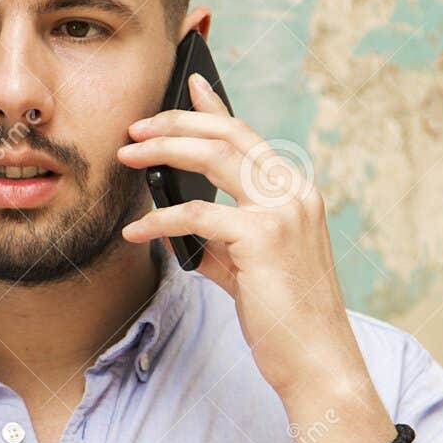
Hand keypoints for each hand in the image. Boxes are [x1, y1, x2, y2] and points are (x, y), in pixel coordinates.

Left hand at [117, 72, 372, 402]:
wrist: (316, 359)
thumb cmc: (283, 319)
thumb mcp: (246, 268)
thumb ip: (216, 238)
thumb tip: (171, 220)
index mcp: (295, 193)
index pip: (248, 136)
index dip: (214, 108)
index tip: (188, 84)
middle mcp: (293, 193)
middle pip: (226, 136)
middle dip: (174, 124)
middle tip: (133, 128)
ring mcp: (282, 211)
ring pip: (212, 158)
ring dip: (161, 151)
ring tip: (125, 157)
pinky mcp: (262, 238)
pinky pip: (196, 215)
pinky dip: (159, 219)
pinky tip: (135, 230)